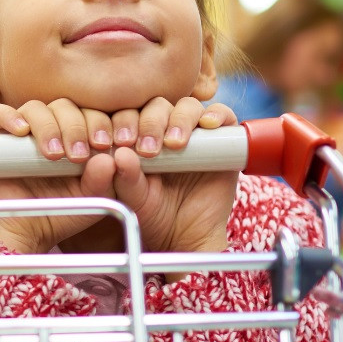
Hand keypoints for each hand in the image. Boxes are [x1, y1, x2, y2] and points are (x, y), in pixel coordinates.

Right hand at [0, 99, 120, 254]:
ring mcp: (19, 131)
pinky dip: (9, 117)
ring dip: (49, 127)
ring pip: (36, 108)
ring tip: (53, 155)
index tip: (106, 144)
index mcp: (76, 135)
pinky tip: (22, 132)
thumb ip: (104, 179)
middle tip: (79, 154)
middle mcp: (49, 128)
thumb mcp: (92, 198)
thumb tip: (108, 158)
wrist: (28, 234)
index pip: (90, 112)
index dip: (101, 122)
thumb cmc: (62, 213)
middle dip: (77, 127)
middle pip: (65, 106)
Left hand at [103, 97, 238, 254]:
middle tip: (148, 148)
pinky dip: (216, 114)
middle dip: (150, 122)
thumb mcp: (134, 200)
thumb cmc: (154, 215)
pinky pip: (222, 115)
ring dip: (179, 119)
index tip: (120, 142)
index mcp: (137, 137)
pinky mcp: (223, 140)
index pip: (129, 113)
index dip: (124, 121)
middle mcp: (165, 129)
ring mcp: (194, 133)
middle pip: (157, 106)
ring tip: (175, 144)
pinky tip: (207, 125)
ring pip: (187, 106)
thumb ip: (124, 179)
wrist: (186, 236)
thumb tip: (119, 155)